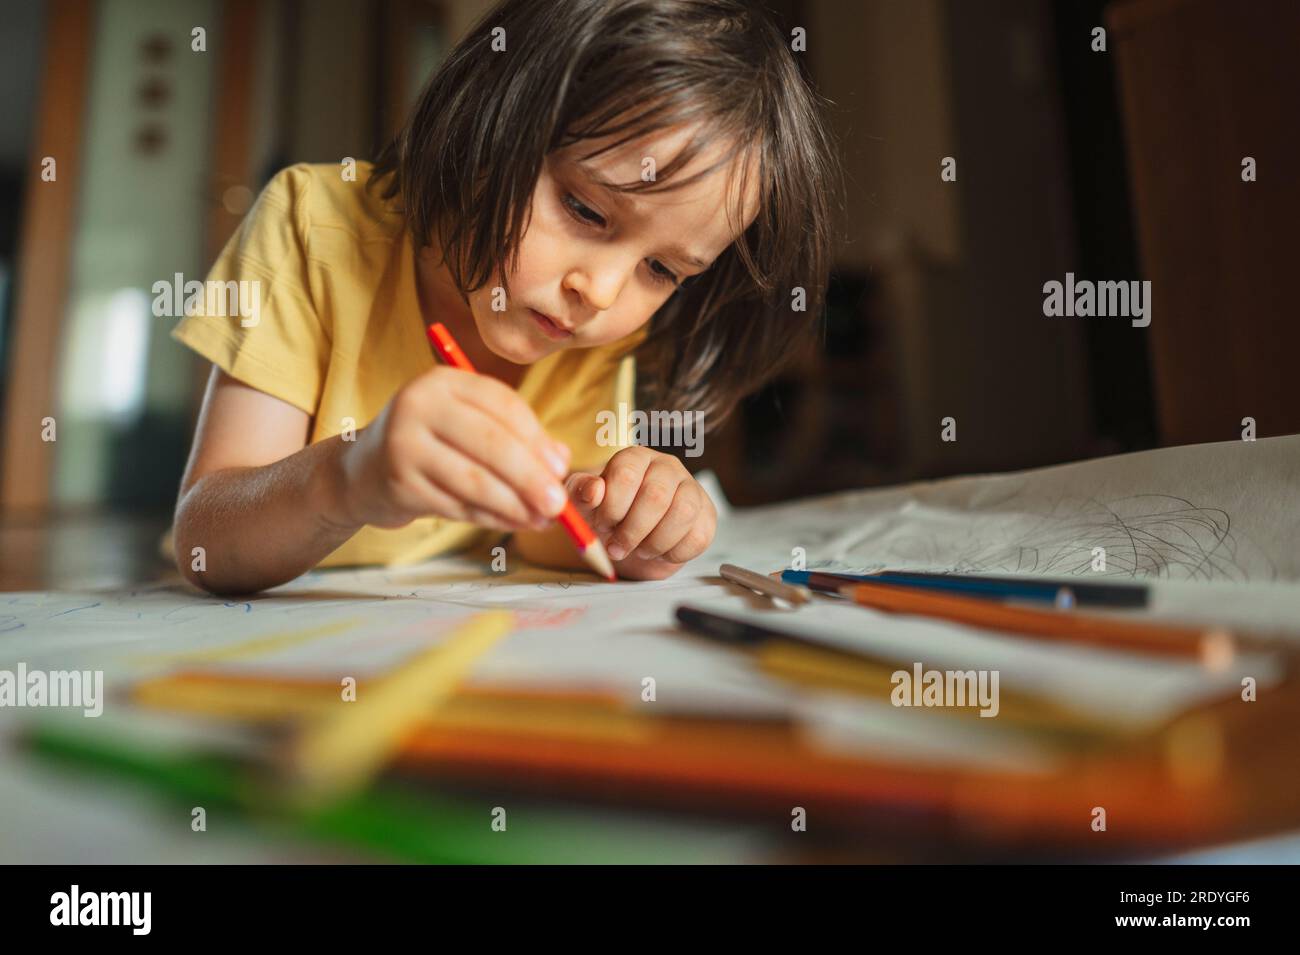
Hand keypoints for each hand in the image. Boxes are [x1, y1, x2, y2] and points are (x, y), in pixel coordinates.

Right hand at [336, 365, 571, 530]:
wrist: (362, 471)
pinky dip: (490, 518)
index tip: (560, 467)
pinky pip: (458, 505)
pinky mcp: (399, 484)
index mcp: (444, 381)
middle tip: (558, 502)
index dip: (537, 438)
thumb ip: (515, 437)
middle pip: (492, 442)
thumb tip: (561, 462)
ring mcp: (404, 444)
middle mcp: (419, 405)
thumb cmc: (430, 445)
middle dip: (531, 477)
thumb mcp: (468, 427)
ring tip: (541, 519)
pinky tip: (510, 523)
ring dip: (515, 505)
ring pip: (476, 480)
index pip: (503, 404)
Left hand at [565, 446, 716, 579]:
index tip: (602, 524)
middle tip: (617, 548)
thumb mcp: (584, 504)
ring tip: (639, 551)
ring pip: (682, 514)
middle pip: (655, 496)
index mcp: (635, 458)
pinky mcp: (707, 516)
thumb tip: (594, 491)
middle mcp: (666, 467)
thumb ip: (581, 493)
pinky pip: (698, 536)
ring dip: (654, 543)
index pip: (626, 475)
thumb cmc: (607, 516)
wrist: (630, 540)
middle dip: (631, 531)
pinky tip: (659, 552)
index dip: (611, 507)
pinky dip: (674, 553)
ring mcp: (691, 490)